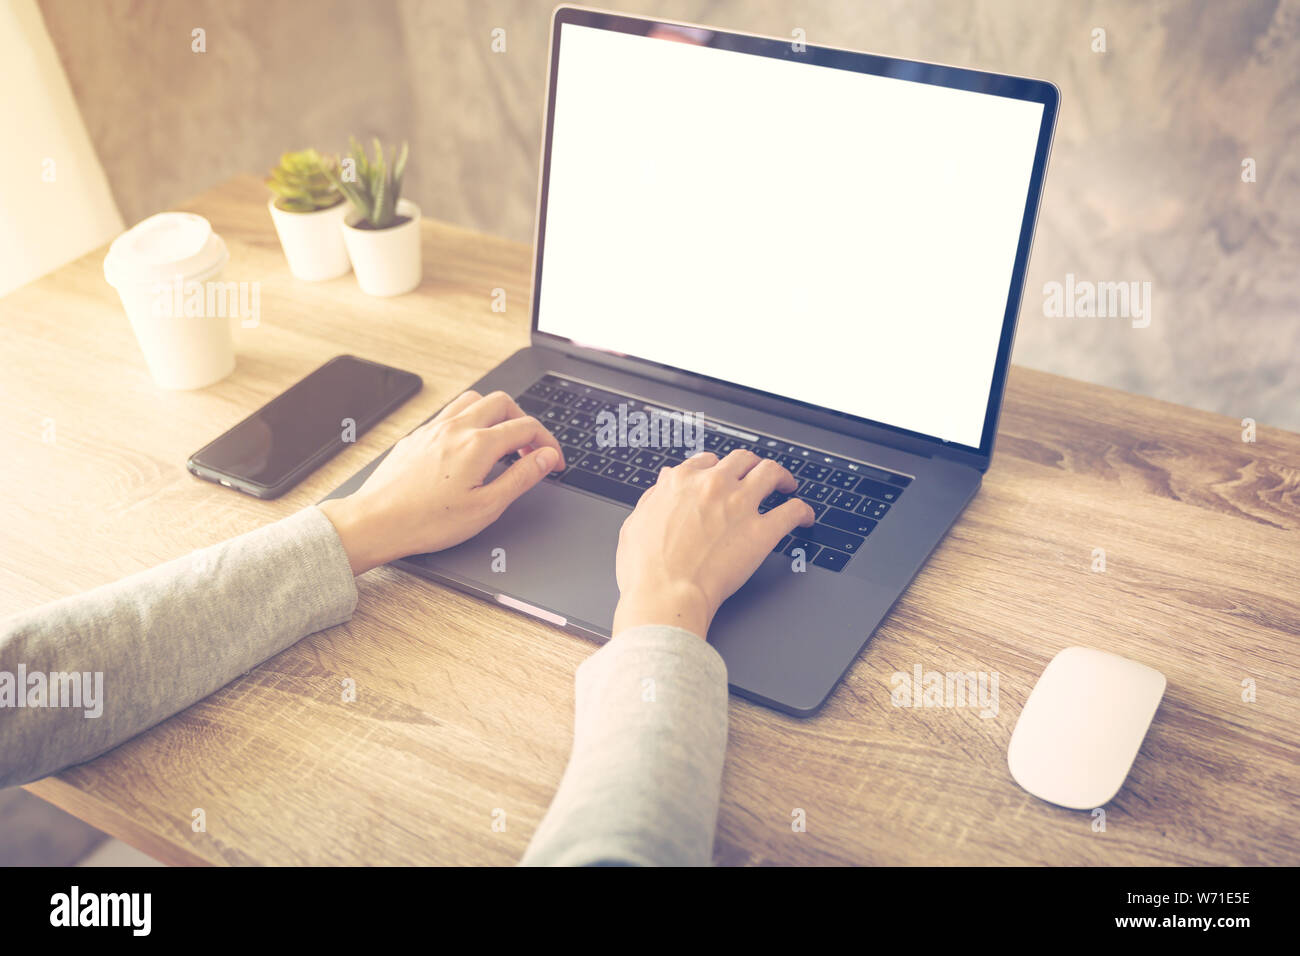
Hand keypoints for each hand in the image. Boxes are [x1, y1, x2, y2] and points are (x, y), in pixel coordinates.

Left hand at [319, 390, 564, 574]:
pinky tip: (468, 445)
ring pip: (474, 400)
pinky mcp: (417, 436)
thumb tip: (545, 458)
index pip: (527, 428)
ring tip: (502, 441)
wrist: (376, 522)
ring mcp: (434, 428)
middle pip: (503, 403)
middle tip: (530, 450)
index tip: (553, 462)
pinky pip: (450, 412)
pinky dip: (470, 419)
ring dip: (496, 414)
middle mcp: (457, 428)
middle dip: (524, 421)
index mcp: (478, 445)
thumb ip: (521, 477)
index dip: (548, 444)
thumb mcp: (486, 507)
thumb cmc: (427, 521)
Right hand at [613, 450, 815, 638]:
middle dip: (751, 465)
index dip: (717, 467)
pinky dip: (803, 511)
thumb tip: (665, 481)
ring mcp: (740, 505)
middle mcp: (713, 485)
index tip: (723, 475)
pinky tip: (805, 517)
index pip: (706, 461)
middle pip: (742, 460)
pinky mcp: (762, 531)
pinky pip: (792, 512)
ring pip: (771, 472)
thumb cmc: (646, 569)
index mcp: (681, 482)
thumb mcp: (636, 523)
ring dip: (782, 477)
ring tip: (786, 485)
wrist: (665, 595)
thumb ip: (654, 496)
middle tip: (756, 476)